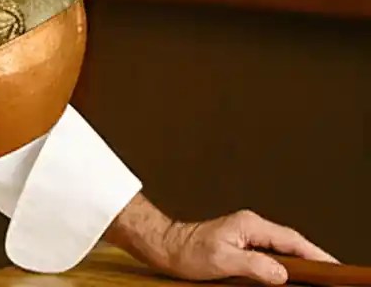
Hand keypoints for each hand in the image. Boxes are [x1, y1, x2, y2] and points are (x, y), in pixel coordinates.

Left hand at [156, 209, 337, 284]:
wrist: (166, 246)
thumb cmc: (187, 251)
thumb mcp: (222, 260)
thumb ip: (254, 265)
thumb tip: (281, 274)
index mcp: (250, 225)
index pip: (291, 239)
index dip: (314, 253)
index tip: (331, 266)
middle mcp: (251, 225)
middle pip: (291, 242)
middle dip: (311, 256)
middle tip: (330, 273)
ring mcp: (247, 232)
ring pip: (282, 246)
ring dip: (299, 259)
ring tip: (316, 274)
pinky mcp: (242, 242)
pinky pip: (271, 251)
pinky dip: (284, 261)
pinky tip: (289, 273)